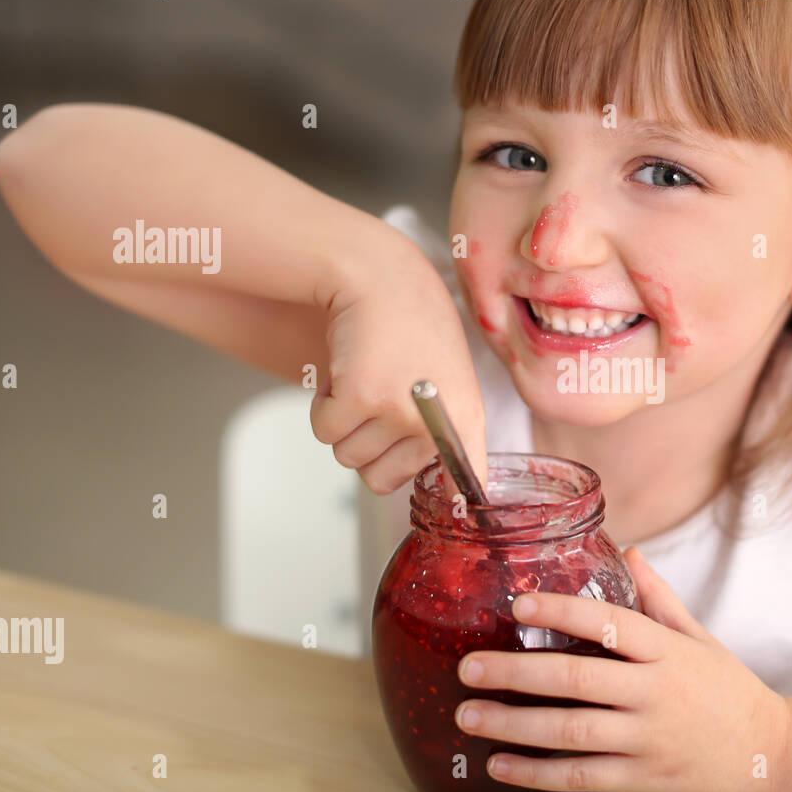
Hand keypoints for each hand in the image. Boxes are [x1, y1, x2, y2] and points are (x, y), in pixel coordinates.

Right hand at [310, 240, 487, 494]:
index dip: (449, 501)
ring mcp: (398, 411)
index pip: (465, 481)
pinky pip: (325, 431)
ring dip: (344, 424)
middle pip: (380, 479)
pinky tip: (344, 373)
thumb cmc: (413, 330)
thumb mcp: (450, 382)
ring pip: (347, 456)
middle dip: (368, 448)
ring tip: (364, 379)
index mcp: (468, 419)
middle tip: (378, 403)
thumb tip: (448, 497)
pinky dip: (323, 406)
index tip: (448, 512)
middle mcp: (438, 421)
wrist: (384, 278)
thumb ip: (446, 432)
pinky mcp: (359, 397)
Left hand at [452, 547, 791, 791]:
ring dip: (515, 725)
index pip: (609, 625)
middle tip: (468, 667)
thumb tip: (629, 552)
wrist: (773, 758)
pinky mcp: (645, 779)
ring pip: (572, 732)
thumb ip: (659, 599)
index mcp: (668, 652)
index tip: (518, 606)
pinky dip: (537, 774)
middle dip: (516, 674)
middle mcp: (656, 693)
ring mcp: (649, 739)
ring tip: (469, 715)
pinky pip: (582, 776)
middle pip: (577, 680)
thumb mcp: (700, 640)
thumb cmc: (730, 693)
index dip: (562, 614)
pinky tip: (502, 766)